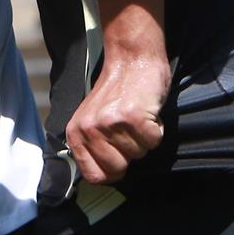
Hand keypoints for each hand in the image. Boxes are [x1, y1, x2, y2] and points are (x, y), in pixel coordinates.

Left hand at [65, 51, 169, 184]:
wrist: (132, 58)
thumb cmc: (117, 91)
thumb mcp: (93, 119)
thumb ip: (94, 146)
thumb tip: (104, 176)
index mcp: (76, 133)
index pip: (94, 176)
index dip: (112, 171)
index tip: (120, 156)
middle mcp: (89, 129)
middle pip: (117, 169)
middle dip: (131, 155)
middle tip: (129, 130)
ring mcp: (110, 123)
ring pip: (138, 155)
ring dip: (144, 140)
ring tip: (138, 117)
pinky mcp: (132, 117)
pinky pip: (154, 142)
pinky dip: (157, 130)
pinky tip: (148, 112)